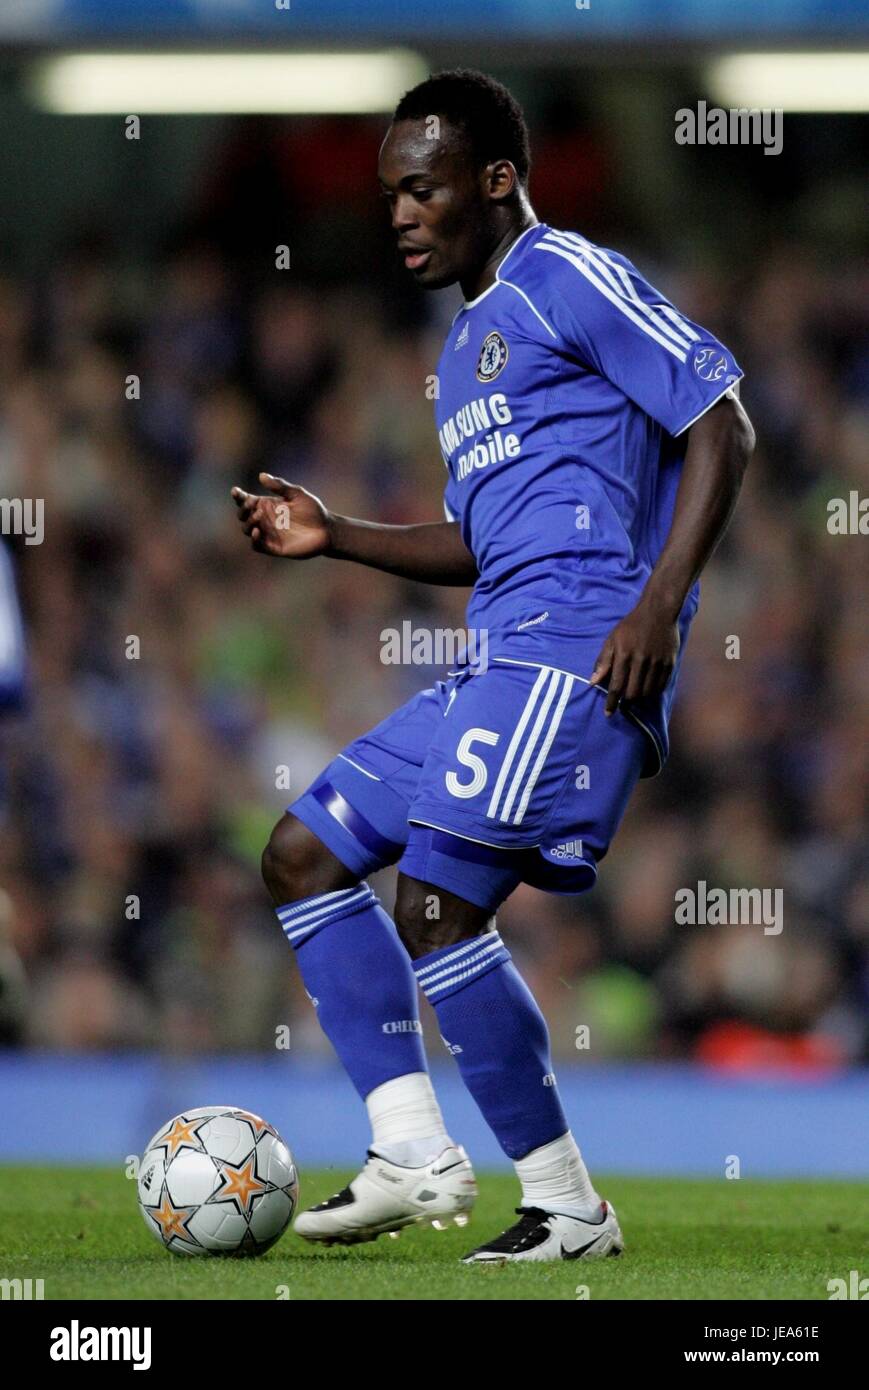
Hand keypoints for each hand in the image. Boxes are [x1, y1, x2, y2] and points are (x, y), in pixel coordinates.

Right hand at [231, 474, 330, 558]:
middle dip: (242, 509)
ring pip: (247, 529)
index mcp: (267, 505)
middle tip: (251, 504)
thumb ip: (280, 486)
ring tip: (259, 515)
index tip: (236, 491)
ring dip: (249, 522)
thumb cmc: (312, 510)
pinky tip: (258, 531)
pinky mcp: (274, 547)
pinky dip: (254, 539)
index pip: (246, 500)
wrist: (326, 530)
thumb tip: (262, 476)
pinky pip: (257, 545)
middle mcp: (265, 519)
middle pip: (243, 515)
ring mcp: (268, 534)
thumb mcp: (297, 494)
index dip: (238, 496)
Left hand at [589, 596, 680, 715]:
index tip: (608, 713)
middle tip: (623, 705)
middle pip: (633, 692)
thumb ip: (603, 661)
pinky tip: (648, 691)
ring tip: (635, 698)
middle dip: (626, 703)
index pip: (616, 685)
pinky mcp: (669, 663)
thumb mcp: (612, 640)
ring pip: (647, 692)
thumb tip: (593, 682)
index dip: (612, 702)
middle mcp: (641, 660)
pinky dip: (653, 692)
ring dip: (640, 699)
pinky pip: (661, 686)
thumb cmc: (630, 626)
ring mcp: (657, 662)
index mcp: (624, 655)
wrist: (658, 612)